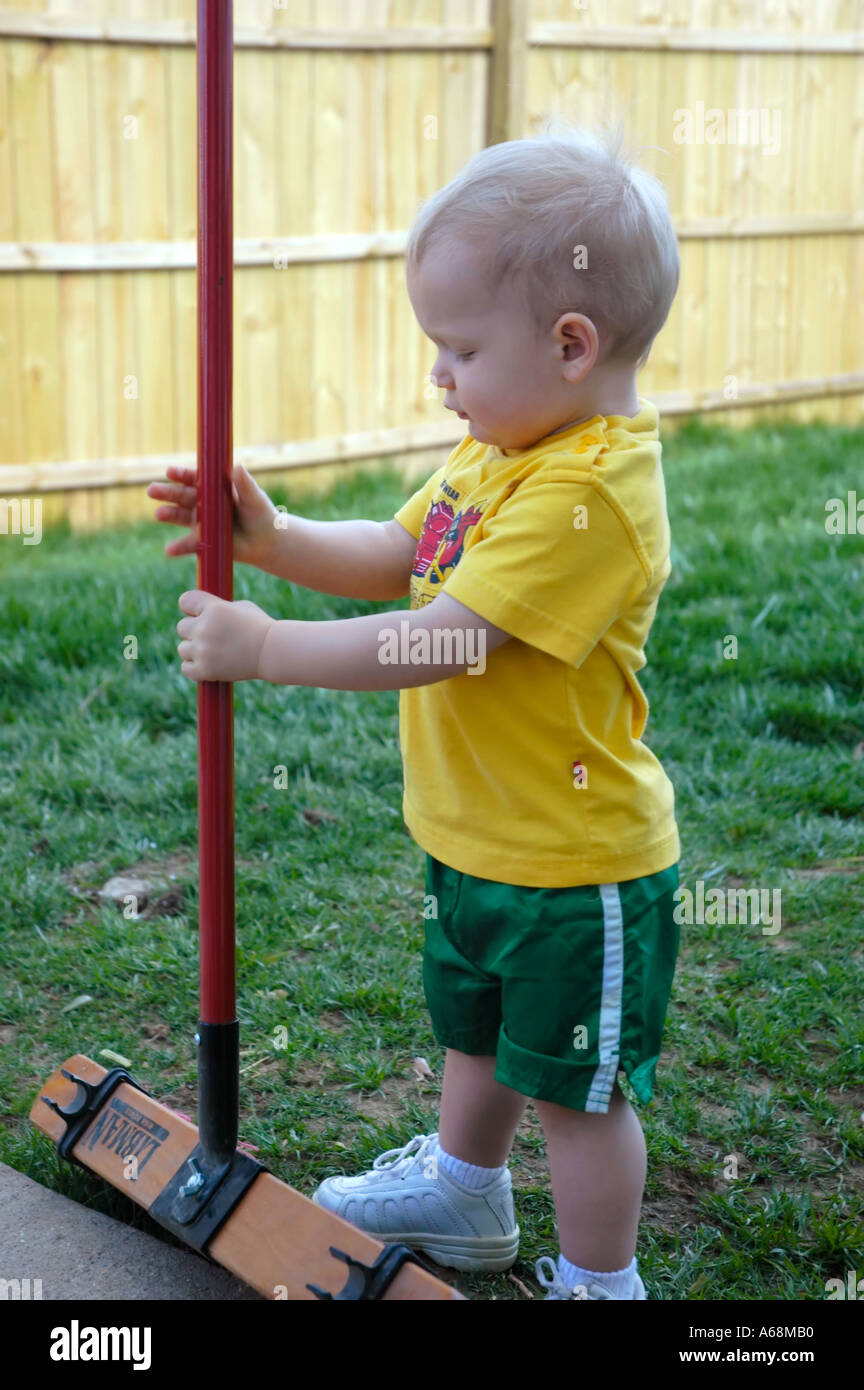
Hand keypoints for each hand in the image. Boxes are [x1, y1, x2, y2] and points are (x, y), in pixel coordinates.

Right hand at [148, 464, 280, 568]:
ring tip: (159, 514)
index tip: (171, 472)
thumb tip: (238, 466)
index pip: (196, 479)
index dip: (182, 475)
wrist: (266, 542)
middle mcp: (203, 503)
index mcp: (214, 488)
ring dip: (168, 514)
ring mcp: (201, 522)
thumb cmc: (261, 515)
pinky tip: (169, 550)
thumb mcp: (254, 499)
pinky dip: (178, 547)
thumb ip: (245, 485)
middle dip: (167, 492)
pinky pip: (188, 544)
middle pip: (182, 495)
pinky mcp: (202, 541)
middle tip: (151, 490)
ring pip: (180, 516)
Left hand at [176, 591, 274, 681]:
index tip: (199, 614)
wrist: (272, 652)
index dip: (191, 608)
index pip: (185, 601)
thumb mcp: (241, 607)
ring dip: (194, 650)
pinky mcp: (204, 669)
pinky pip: (185, 667)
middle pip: (181, 627)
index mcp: (213, 608)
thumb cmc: (260, 627)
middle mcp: (204, 627)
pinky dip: (194, 667)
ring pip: (182, 649)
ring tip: (212, 652)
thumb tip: (200, 610)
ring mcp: (203, 649)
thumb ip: (217, 607)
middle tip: (212, 637)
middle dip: (194, 631)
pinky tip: (207, 664)